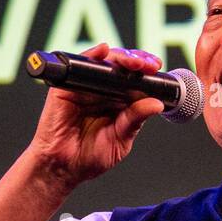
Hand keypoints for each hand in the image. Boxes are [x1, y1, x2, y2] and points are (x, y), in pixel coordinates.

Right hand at [27, 41, 164, 188]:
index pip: (135, 79)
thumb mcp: (120, 138)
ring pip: (105, 61)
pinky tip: (104, 52)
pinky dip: (92, 55)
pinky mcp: (67, 86)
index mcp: (118, 102)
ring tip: (135, 63)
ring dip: (121, 58)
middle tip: (150, 65)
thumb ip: (135, 119)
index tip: (158, 69)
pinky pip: (80, 64)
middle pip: (122, 66)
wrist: (62, 168)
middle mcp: (103, 91)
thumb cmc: (90, 156)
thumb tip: (157, 104)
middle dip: (138, 61)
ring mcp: (85, 86)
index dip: (147, 71)